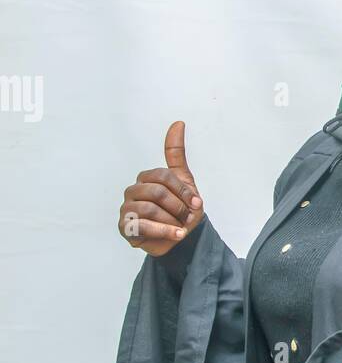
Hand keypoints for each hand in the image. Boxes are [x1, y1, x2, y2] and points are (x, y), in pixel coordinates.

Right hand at [118, 120, 204, 256]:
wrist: (178, 239)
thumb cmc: (179, 210)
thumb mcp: (183, 180)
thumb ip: (176, 154)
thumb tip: (178, 123)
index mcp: (146, 178)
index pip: (164, 176)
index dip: (183, 191)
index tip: (196, 203)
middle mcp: (132, 191)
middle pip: (157, 192)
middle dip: (178, 207)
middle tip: (187, 217)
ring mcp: (126, 209)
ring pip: (149, 209)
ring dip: (172, 220)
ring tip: (180, 227)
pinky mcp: (125, 227)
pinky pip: (143, 226)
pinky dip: (164, 231)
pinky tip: (177, 235)